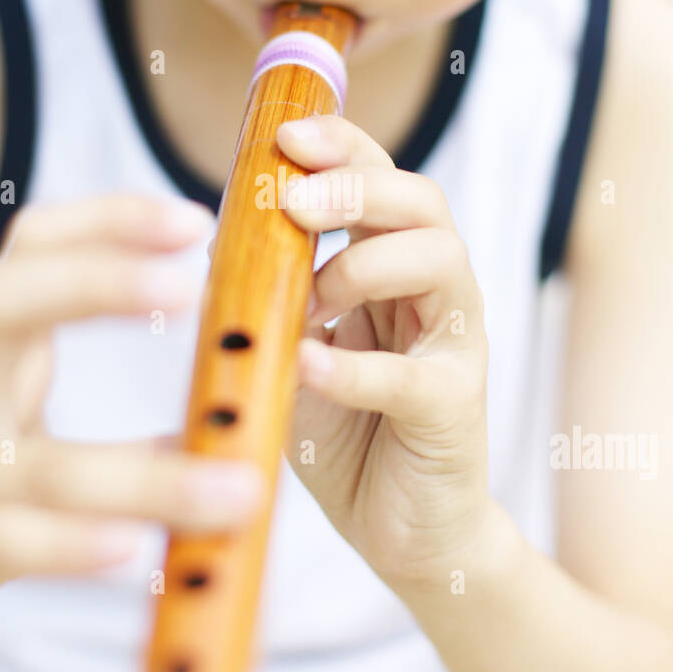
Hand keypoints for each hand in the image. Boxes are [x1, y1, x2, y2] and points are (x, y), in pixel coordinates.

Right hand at [0, 195, 264, 671]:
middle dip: (97, 283)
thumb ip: (108, 444)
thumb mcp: (16, 452)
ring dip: (149, 480)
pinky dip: (70, 545)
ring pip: (40, 464)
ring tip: (239, 487)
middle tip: (187, 284)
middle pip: (1, 305)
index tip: (190, 221)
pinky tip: (130, 548)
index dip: (104, 222)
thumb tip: (222, 438)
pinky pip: (1, 543)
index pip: (28, 253)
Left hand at [277, 115, 490, 590]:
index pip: (380, 179)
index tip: (284, 137)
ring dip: (364, 265)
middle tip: (295, 200)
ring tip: (311, 298)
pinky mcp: (456, 408)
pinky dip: (355, 366)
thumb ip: (272, 299)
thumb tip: (216, 243)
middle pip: (421, 202)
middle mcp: (435, 294)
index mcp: (393, 269)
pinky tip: (307, 363)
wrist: (404, 534)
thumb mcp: (296, 351)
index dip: (341, 147)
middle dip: (357, 187)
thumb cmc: (348, 435)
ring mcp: (455, 347)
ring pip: (441, 262)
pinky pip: (413, 375)